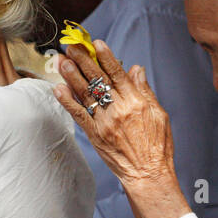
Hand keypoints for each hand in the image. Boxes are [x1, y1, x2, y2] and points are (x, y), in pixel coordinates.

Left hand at [54, 40, 177, 187]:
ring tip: (62, 61)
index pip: (118, 74)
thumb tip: (136, 69)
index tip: (96, 42)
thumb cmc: (157, 146)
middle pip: (98, 80)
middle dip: (83, 61)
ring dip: (72, 76)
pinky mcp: (95, 135)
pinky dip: (67, 101)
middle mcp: (119, 110)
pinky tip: (58, 89)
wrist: (148, 174)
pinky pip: (78, 115)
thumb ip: (144, 90)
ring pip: (86, 95)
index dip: (106, 57)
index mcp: (136, 102)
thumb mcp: (159, 114)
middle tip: (71, 46)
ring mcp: (105, 123)